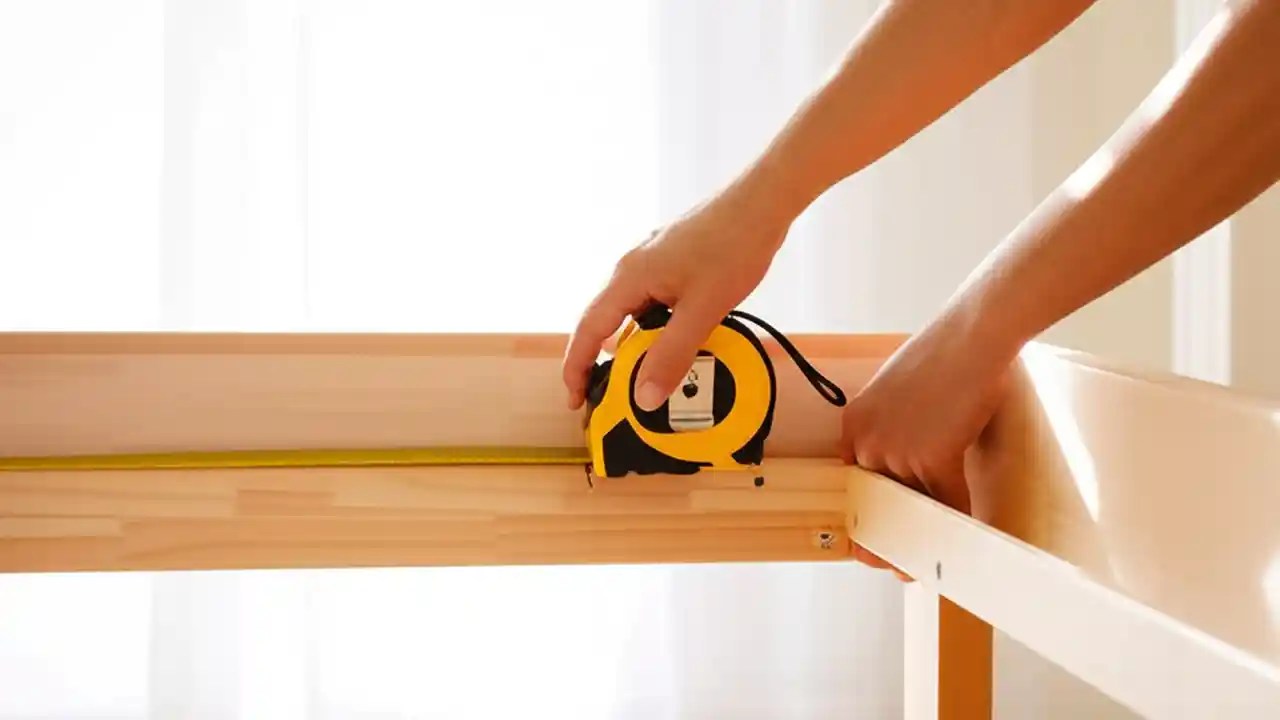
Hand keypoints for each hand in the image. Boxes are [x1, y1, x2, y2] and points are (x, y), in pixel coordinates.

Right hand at [562, 181, 790, 410]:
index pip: (588, 330)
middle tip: (607, 396)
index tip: (575, 399)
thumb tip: (645, 396)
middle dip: (600, 361)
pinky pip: (651, 302)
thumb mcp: (703, 310)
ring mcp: (653, 262)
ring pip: (630, 312)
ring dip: (632, 345)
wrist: (763, 202)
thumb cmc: (734, 244)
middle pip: (603, 321)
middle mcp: (633, 267)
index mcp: (630, 278)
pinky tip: (674, 342)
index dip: (577, 368)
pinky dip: (653, 328)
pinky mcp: (672, 261)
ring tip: (641, 376)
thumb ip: (673, 354)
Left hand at [840, 305, 1019, 580]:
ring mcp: (896, 451)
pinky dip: (961, 520)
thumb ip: (895, 432)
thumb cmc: (945, 359)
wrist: (971, 337)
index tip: (869, 542)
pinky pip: (948, 502)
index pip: (854, 482)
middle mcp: (867, 440)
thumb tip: (910, 469)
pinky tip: (969, 532)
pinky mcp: (930, 457)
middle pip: (880, 502)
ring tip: (931, 559)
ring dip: (927, 535)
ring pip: (915, 507)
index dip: (866, 515)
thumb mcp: (901, 396)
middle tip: (898, 566)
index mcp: (855, 424)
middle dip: (888, 539)